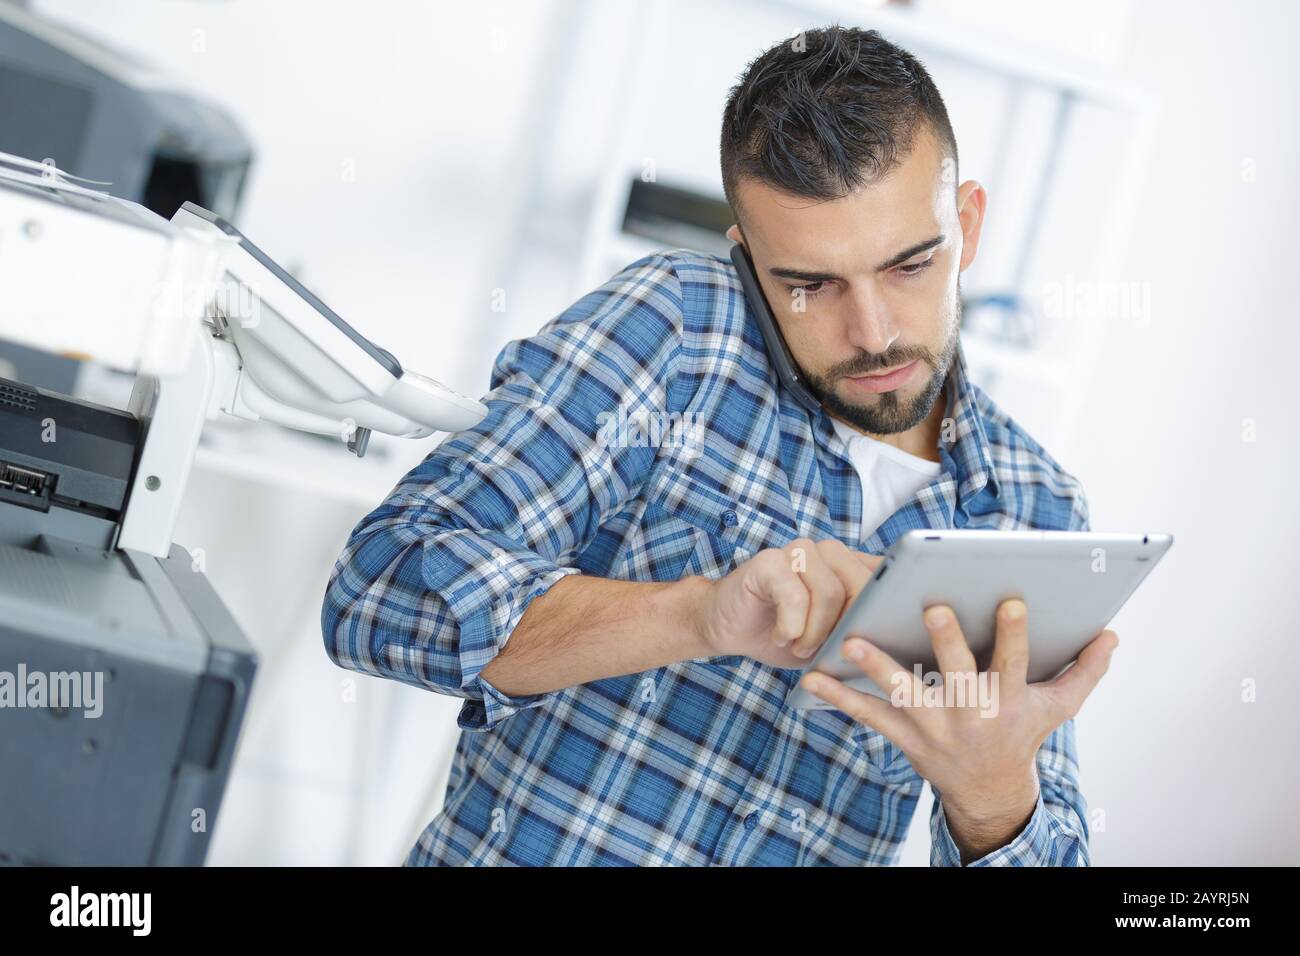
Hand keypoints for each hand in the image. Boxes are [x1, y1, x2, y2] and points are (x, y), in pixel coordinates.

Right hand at [694, 538, 881, 668]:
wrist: (728, 626)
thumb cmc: (785, 635)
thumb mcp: (831, 640)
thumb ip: (861, 633)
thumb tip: (895, 648)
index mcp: (851, 565)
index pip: (889, 578)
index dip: (892, 607)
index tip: (892, 638)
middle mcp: (829, 551)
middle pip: (863, 586)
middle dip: (850, 628)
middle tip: (830, 652)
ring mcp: (799, 551)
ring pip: (831, 593)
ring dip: (817, 632)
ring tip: (801, 648)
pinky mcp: (770, 560)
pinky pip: (795, 596)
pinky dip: (791, 627)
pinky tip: (781, 636)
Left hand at [800, 598, 1117, 858]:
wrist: (989, 791)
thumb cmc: (1020, 734)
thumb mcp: (1058, 707)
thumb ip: (1085, 670)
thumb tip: (1111, 634)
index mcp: (1006, 700)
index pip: (1012, 662)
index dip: (1013, 633)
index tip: (1011, 601)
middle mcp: (969, 713)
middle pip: (956, 674)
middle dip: (946, 641)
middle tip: (933, 608)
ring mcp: (933, 727)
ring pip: (903, 694)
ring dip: (877, 667)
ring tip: (851, 640)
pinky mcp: (903, 737)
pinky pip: (866, 716)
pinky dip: (838, 697)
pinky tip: (811, 677)